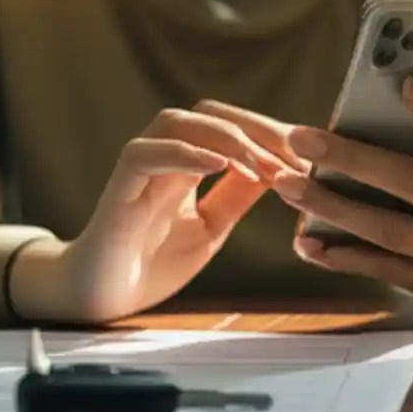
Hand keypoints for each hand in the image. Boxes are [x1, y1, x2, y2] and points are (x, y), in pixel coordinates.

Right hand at [11, 101, 306, 322]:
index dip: (268, 134)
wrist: (106, 299)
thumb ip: (237, 196)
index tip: (306, 158)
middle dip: (255, 129)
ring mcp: (138, 169)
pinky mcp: (117, 190)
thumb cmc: (153, 262)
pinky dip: (183, 153)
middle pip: (207, 113)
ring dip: (225, 139)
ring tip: (260, 167)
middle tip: (292, 160)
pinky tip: (218, 165)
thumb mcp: (212, 227)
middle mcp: (162, 156)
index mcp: (186, 163)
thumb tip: (281, 170)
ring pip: (176, 122)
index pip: (229, 125)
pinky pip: (144, 153)